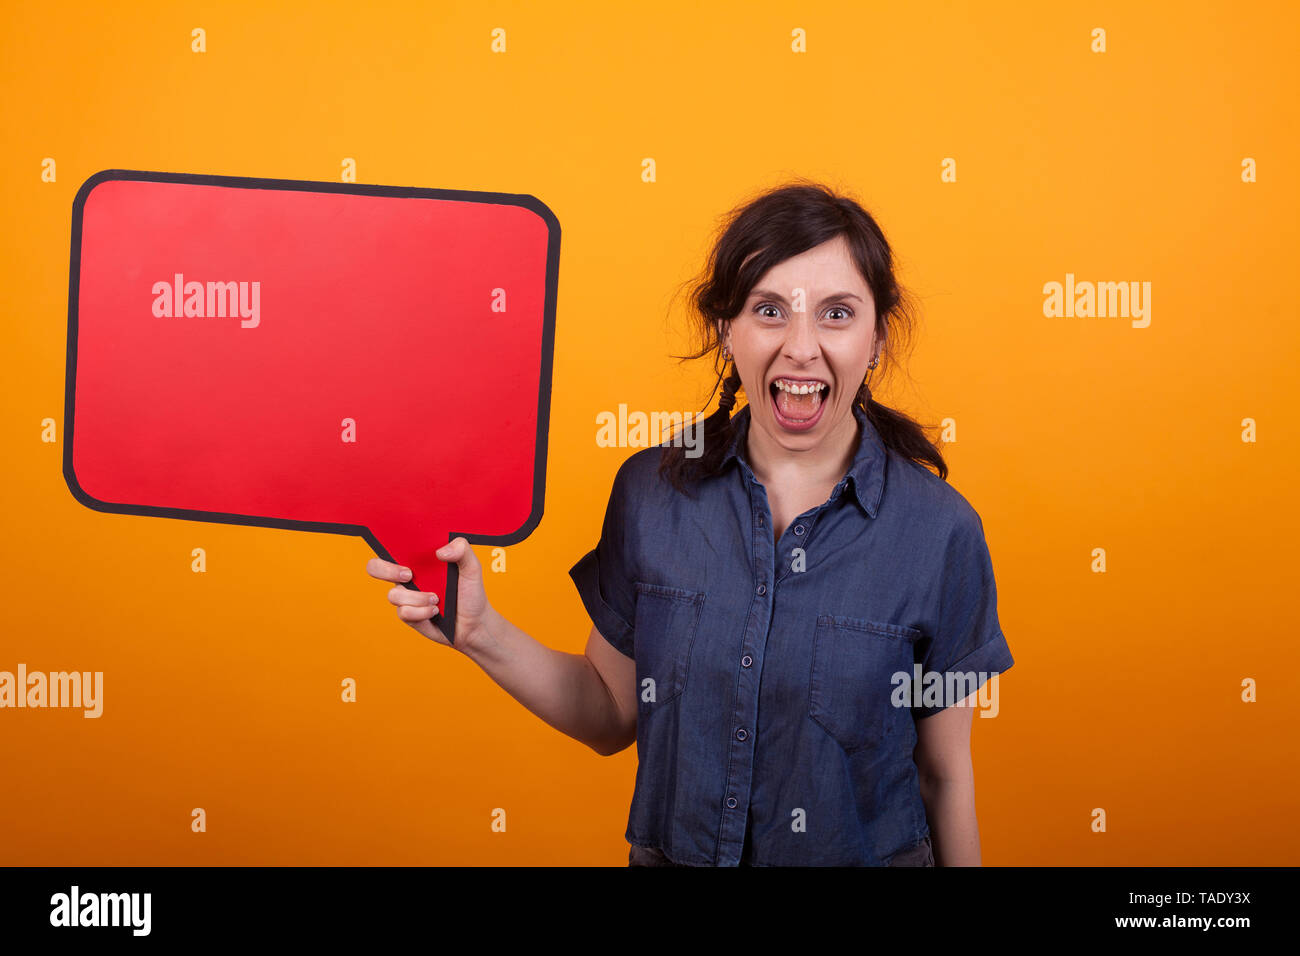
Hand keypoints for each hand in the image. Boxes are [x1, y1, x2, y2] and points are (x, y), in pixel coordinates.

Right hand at [365, 537, 492, 652]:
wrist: (474, 624)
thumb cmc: (470, 593)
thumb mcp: (472, 568)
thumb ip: (463, 550)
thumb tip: (440, 551)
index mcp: (419, 560)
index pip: (392, 546)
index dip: (385, 544)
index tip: (401, 550)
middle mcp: (407, 577)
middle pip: (376, 567)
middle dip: (387, 570)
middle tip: (409, 576)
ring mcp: (406, 596)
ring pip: (394, 595)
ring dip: (418, 598)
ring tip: (436, 599)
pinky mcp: (408, 614)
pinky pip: (404, 612)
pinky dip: (421, 612)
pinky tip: (435, 612)